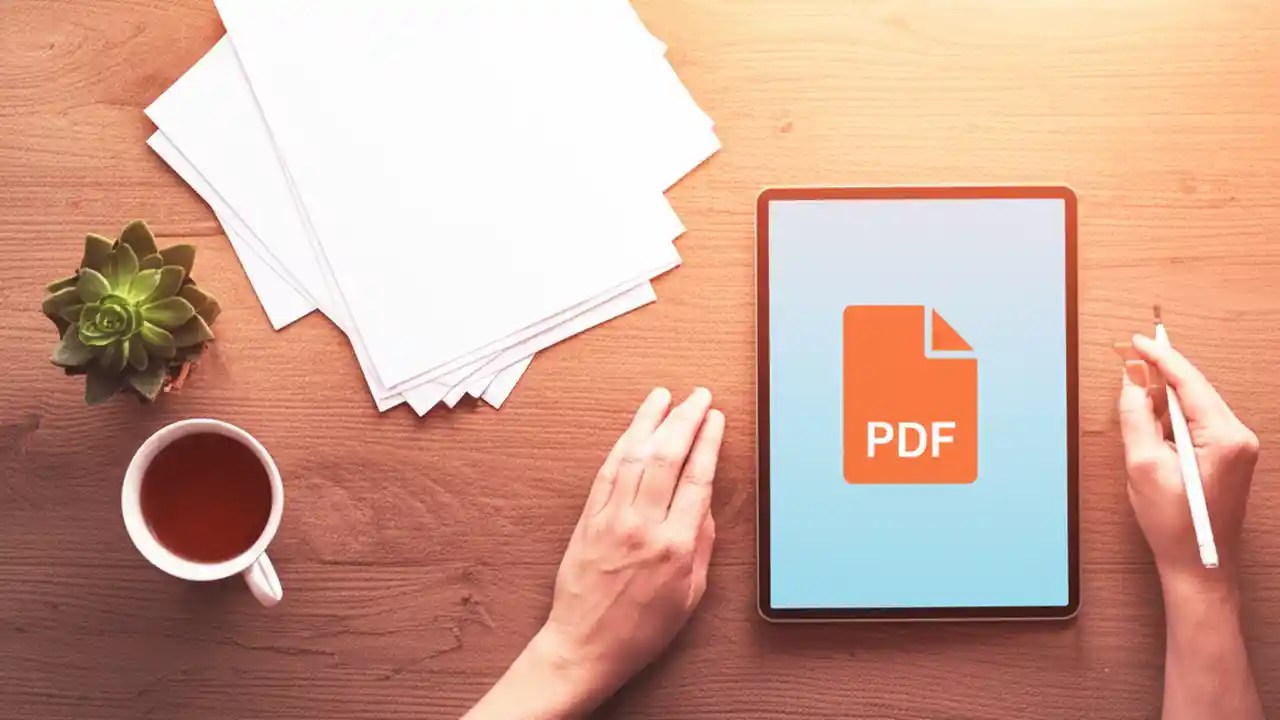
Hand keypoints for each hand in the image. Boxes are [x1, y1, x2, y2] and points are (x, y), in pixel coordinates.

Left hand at [466, 387, 725, 718]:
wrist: (586, 646)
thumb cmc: (642, 629)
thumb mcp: (691, 594)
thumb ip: (702, 543)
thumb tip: (704, 502)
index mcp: (676, 546)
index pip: (697, 478)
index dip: (708, 441)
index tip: (716, 418)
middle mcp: (644, 527)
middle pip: (668, 457)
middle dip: (685, 419)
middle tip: (698, 397)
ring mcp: (612, 520)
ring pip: (634, 456)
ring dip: (651, 421)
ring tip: (664, 397)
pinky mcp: (588, 521)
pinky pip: (607, 473)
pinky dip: (622, 445)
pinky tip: (633, 429)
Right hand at [1117, 334, 1259, 589]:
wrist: (1199, 565)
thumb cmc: (1175, 525)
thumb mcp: (1142, 465)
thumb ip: (1135, 417)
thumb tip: (1131, 383)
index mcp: (1225, 436)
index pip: (1189, 381)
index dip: (1160, 357)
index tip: (1137, 341)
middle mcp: (1239, 437)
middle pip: (1193, 390)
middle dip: (1158, 379)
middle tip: (1129, 365)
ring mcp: (1237, 447)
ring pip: (1192, 407)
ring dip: (1162, 406)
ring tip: (1138, 421)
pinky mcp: (1228, 456)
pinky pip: (1195, 424)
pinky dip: (1171, 422)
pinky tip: (1152, 436)